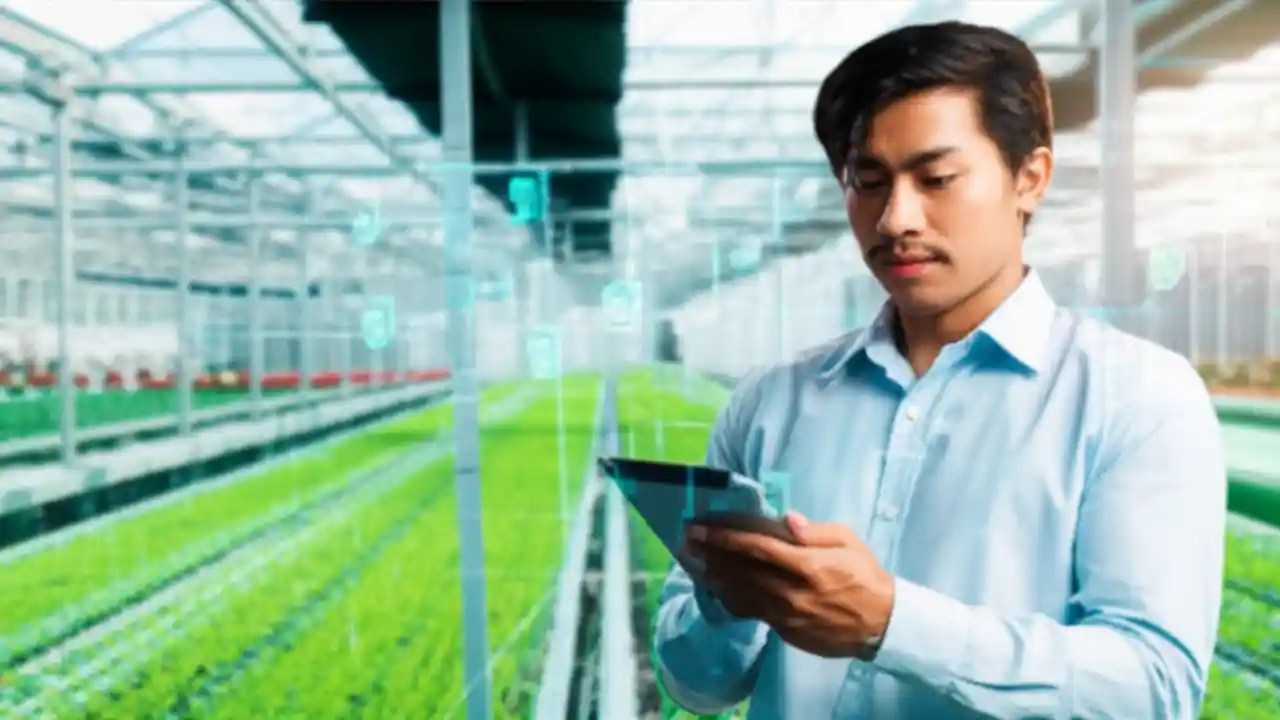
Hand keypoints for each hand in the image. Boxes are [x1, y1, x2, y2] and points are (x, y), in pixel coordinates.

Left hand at [683, 511, 894, 658]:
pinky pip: (751, 613)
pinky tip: (719, 588)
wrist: (881, 624)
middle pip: (741, 570)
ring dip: (715, 576)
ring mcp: (786, 615)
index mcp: (808, 565)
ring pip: (741, 594)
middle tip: (689, 541)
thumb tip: (786, 519)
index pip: (757, 548)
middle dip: (712, 554)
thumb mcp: (848, 542)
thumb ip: (815, 531)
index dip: (725, 537)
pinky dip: (731, 599)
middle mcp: (792, 591)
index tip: (702, 527)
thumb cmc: (864, 575)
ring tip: (696, 561)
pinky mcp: (785, 631)